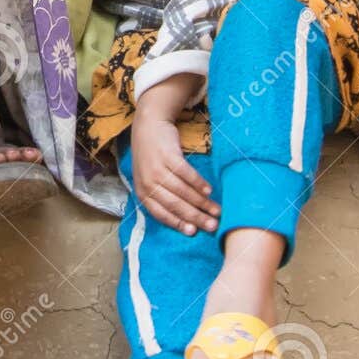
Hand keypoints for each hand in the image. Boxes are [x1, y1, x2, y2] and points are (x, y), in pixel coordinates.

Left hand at [130, 110, 219, 235]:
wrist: (148, 126)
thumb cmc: (151, 156)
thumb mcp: (148, 178)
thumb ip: (160, 195)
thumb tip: (183, 217)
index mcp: (142, 192)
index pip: (161, 213)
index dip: (178, 224)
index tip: (194, 232)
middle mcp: (148, 183)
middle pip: (175, 205)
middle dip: (195, 217)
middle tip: (212, 226)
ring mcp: (157, 169)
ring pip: (183, 191)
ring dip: (202, 202)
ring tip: (216, 210)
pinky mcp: (168, 156)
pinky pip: (186, 174)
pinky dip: (199, 183)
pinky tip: (209, 190)